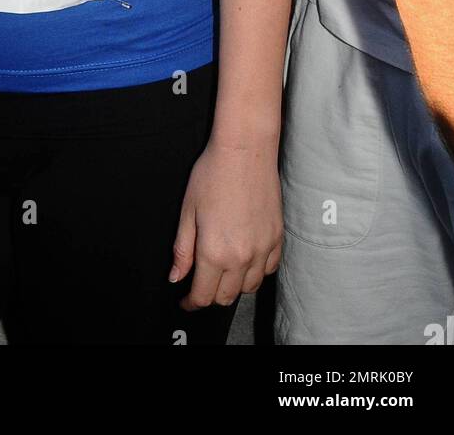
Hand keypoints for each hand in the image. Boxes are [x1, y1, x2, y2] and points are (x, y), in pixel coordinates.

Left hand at [171, 138, 282, 308]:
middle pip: (226, 297)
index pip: (203, 295)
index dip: (191, 302)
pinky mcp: (277, 238)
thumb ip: (182, 249)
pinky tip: (246, 260)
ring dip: (234, 286)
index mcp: (214, 252)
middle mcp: (242, 257)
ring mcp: (263, 248)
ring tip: (222, 272)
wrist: (245, 150)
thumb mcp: (187, 211)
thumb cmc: (212, 174)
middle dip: (210, 296)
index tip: (185, 300)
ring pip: (249, 287)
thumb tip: (176, 277)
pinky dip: (256, 272)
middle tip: (200, 284)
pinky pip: (269, 269)